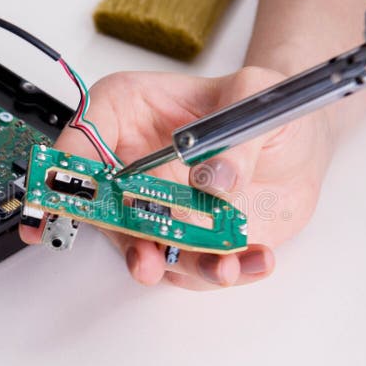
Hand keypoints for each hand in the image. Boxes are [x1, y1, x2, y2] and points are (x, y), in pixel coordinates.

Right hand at [20, 67, 336, 289]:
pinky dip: (228, 271)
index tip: (71, 200)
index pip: (82, 143)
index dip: (69, 175)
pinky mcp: (196, 240)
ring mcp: (164, 209)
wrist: (297, 138)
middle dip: (127, 242)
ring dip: (182, 265)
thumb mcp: (253, 94)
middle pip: (111, 210)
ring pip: (154, 248)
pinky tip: (253, 261)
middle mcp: (137, 169)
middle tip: (146, 261)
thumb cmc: (260, 103)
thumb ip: (232, 139)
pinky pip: (202, 265)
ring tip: (220, 267)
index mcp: (128, 114)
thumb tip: (214, 180)